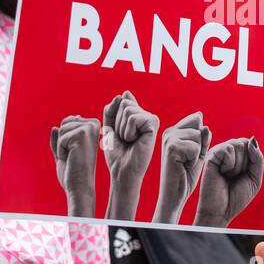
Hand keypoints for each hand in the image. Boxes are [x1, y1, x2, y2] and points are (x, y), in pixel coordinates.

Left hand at [49, 115, 98, 218]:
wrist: (79, 185)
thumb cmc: (73, 170)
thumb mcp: (63, 151)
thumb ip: (59, 139)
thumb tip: (54, 128)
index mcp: (93, 126)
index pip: (68, 121)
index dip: (65, 139)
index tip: (75, 151)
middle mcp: (94, 125)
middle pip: (64, 123)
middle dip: (62, 141)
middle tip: (73, 155)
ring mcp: (89, 129)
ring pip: (61, 129)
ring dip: (62, 146)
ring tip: (73, 157)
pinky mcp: (82, 135)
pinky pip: (60, 138)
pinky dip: (61, 150)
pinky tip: (71, 158)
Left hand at [101, 91, 158, 221]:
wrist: (122, 170)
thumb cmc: (117, 152)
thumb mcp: (110, 127)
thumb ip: (113, 109)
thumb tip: (124, 94)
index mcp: (137, 114)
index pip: (119, 101)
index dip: (113, 119)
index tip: (119, 135)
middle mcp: (146, 114)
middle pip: (123, 103)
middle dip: (117, 122)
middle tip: (124, 139)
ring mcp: (151, 118)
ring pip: (127, 109)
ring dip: (122, 128)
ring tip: (129, 140)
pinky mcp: (153, 124)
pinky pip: (132, 118)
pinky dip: (128, 131)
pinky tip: (135, 140)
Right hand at [153, 112, 211, 223]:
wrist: (175, 195)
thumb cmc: (186, 175)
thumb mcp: (198, 152)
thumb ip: (201, 136)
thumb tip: (200, 116)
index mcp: (174, 131)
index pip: (197, 121)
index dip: (200, 141)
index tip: (190, 155)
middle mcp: (169, 132)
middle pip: (199, 129)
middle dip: (200, 148)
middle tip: (188, 161)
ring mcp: (169, 138)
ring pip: (198, 137)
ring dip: (197, 154)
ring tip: (185, 163)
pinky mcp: (171, 147)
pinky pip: (195, 147)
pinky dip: (194, 159)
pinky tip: (183, 166)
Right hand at [194, 136, 263, 227]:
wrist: (221, 211)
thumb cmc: (236, 197)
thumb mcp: (255, 177)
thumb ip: (257, 158)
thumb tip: (252, 139)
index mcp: (236, 155)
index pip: (250, 144)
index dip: (252, 160)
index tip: (243, 175)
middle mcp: (226, 151)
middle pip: (245, 143)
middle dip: (245, 163)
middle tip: (235, 176)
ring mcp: (217, 152)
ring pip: (238, 145)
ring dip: (238, 165)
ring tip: (228, 175)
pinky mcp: (211, 156)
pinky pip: (228, 150)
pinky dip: (229, 165)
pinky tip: (222, 173)